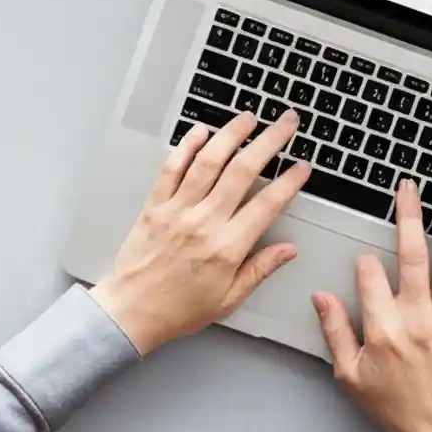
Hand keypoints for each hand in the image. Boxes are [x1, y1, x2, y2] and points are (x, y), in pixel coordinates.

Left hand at [91, 110, 309, 354]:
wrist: (129, 312)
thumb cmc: (177, 310)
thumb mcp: (229, 299)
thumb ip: (260, 269)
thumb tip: (288, 250)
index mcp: (226, 248)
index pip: (267, 204)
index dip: (289, 181)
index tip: (302, 167)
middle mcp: (203, 223)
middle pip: (243, 171)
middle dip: (269, 141)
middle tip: (286, 123)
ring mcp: (177, 210)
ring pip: (208, 161)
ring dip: (231, 134)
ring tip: (249, 118)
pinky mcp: (155, 205)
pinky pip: (172, 168)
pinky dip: (187, 145)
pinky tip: (201, 131)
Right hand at [311, 180, 431, 431]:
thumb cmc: (394, 406)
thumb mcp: (349, 375)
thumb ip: (334, 331)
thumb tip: (321, 297)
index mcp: (384, 330)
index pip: (370, 273)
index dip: (364, 261)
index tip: (364, 259)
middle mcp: (418, 320)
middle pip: (413, 254)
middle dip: (408, 215)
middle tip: (408, 189)